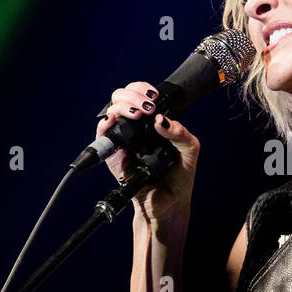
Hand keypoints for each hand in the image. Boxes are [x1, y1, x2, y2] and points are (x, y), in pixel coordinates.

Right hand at [96, 81, 198, 231]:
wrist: (169, 202)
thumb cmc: (180, 176)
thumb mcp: (189, 149)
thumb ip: (180, 132)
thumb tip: (160, 120)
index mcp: (153, 123)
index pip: (140, 95)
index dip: (142, 89)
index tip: (154, 96)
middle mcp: (136, 129)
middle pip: (122, 98)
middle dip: (132, 94)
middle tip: (147, 106)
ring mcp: (123, 141)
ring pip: (111, 112)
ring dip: (122, 106)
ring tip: (138, 113)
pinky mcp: (113, 156)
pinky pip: (102, 136)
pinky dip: (104, 125)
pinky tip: (112, 120)